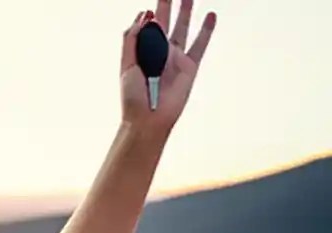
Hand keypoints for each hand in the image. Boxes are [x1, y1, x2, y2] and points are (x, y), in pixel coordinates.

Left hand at [120, 0, 216, 132]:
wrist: (148, 118)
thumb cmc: (133, 97)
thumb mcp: (127, 66)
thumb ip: (133, 40)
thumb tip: (143, 16)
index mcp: (142, 52)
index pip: (144, 28)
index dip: (145, 17)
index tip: (146, 10)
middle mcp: (159, 53)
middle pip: (164, 22)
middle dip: (166, 5)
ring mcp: (175, 58)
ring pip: (182, 28)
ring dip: (185, 11)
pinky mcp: (189, 66)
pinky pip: (200, 44)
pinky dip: (206, 30)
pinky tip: (210, 16)